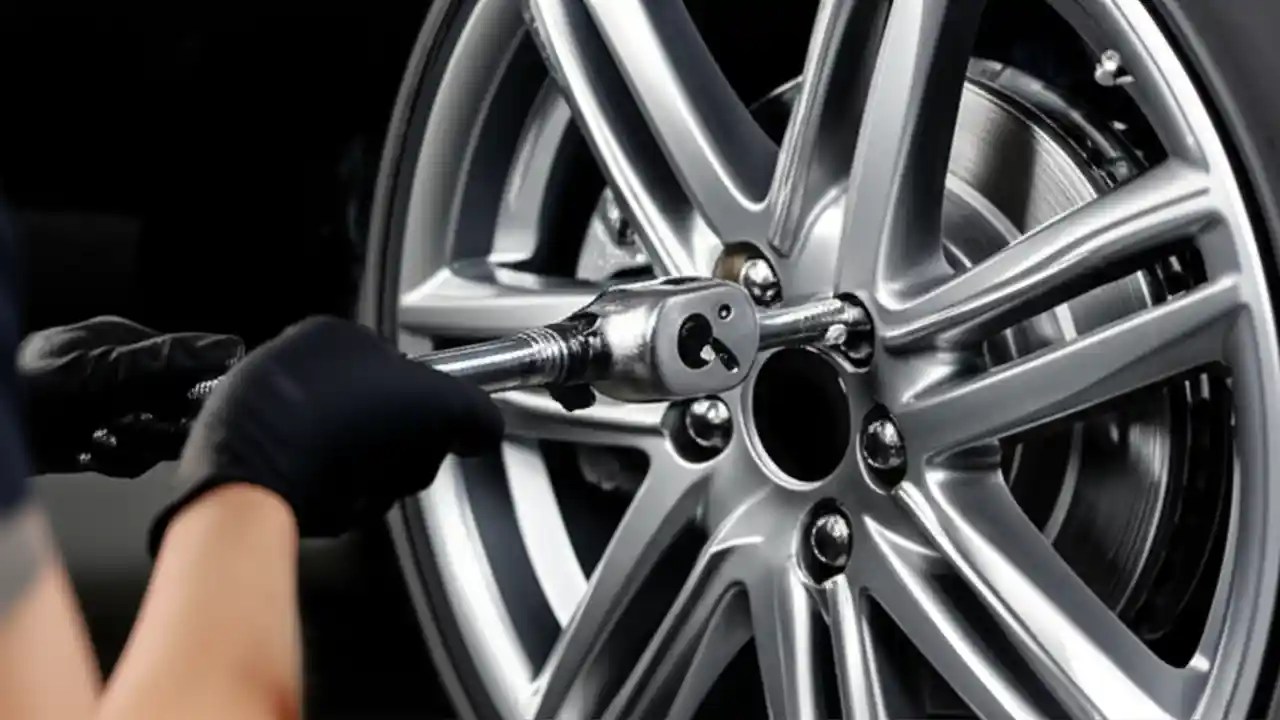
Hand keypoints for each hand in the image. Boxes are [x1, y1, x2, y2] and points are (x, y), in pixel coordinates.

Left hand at [18, 316, 243, 476]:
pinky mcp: (99, 441)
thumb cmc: (29, 386)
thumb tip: (227, 347)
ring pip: (158, 434)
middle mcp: (121, 375)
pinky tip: (88, 452)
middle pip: (176, 401)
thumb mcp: (97, 368)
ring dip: (137, 444)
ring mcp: (110, 409)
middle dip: (166, 422)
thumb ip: (162, 359)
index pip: (186, 358)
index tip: (225, 398)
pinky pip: (133, 457)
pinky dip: (116, 460)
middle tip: (144, 427)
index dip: (205, 379)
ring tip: (103, 438)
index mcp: (122, 342)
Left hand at [149, 316, 502, 548]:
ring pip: (341, 453)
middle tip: (387, 469)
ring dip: (359, 480)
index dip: (424, 417)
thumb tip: (484, 428)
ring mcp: (258, 408)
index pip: (403, 376)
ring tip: (351, 489)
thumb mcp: (440, 408)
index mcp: (334, 335)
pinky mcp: (238, 454)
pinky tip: (320, 502)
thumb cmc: (341, 427)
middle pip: (374, 419)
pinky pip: (303, 477)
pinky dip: (320, 495)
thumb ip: (475, 413)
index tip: (426, 440)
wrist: (258, 479)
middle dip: (390, 455)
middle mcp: (289, 362)